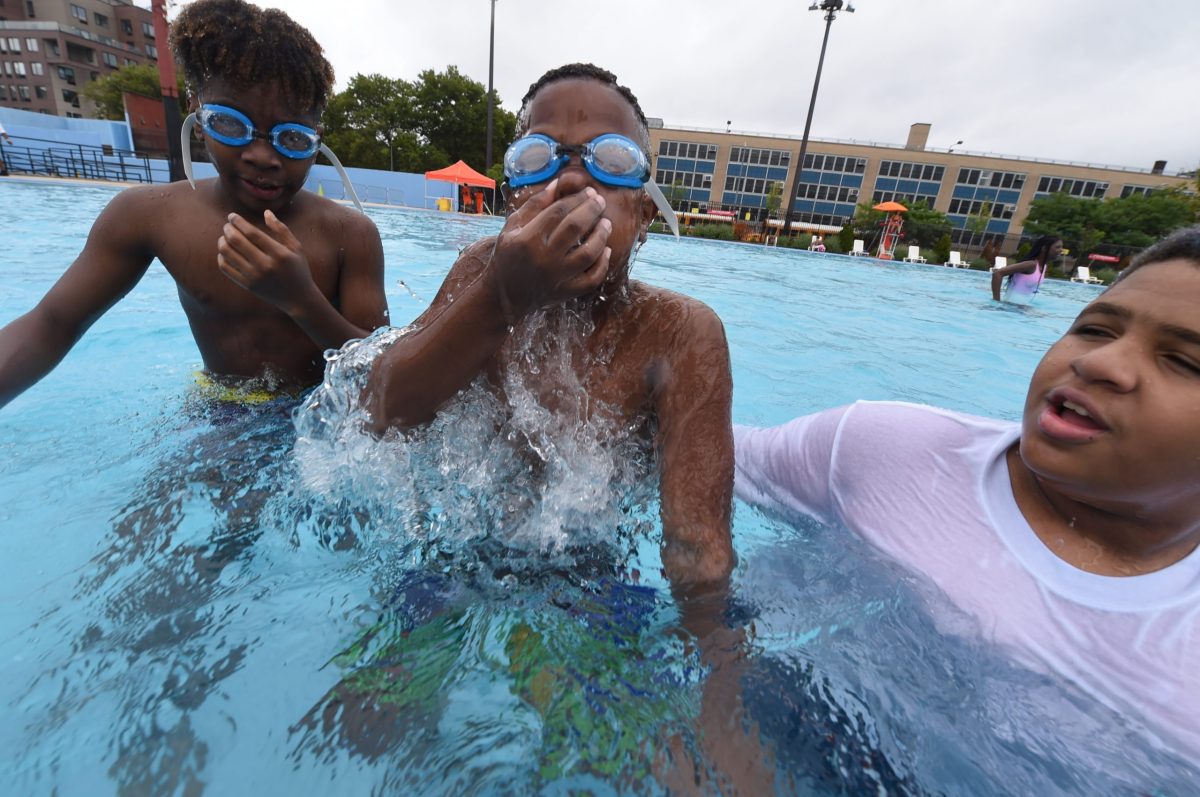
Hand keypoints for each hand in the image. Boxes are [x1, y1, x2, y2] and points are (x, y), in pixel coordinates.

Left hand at [217, 210, 316, 313]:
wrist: (298, 298)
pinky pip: (226, 268)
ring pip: (228, 253)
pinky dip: (221, 257)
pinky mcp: (247, 285)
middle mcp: (265, 265)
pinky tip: (225, 252)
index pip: (252, 233)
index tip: (232, 216)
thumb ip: (281, 230)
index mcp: (278, 254)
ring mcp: (254, 276)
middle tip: (227, 226)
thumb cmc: (298, 269)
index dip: (239, 222)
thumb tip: (266, 212)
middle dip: (228, 229)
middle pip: (237, 241)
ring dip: (222, 242)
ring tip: (225, 237)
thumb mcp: (296, 248)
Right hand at [488, 179, 612, 321]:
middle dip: (591, 210)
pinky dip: (603, 265)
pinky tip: (606, 250)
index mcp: (528, 239)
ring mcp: (557, 277)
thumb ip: (534, 205)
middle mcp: (544, 258)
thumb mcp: (512, 227)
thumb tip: (557, 184)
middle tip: (600, 201)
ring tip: (606, 223)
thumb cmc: (508, 255)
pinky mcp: (566, 292)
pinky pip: (591, 279)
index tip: (588, 191)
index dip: (576, 198)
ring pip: (588, 253)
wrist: (504, 294)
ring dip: (601, 235)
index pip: (558, 212)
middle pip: (575, 227)